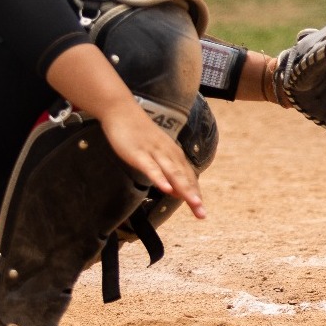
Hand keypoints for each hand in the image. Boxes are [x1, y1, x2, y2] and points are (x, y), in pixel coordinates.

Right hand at [94, 101, 206, 218]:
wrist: (123, 112)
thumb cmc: (139, 134)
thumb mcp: (156, 152)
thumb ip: (165, 169)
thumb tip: (174, 189)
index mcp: (173, 154)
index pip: (188, 177)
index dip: (194, 193)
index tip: (200, 211)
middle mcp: (168, 154)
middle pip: (184, 178)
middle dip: (193, 196)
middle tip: (201, 214)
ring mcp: (154, 153)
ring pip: (172, 173)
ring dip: (183, 189)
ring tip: (193, 203)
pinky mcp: (139, 153)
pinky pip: (151, 167)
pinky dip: (159, 178)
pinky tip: (166, 189)